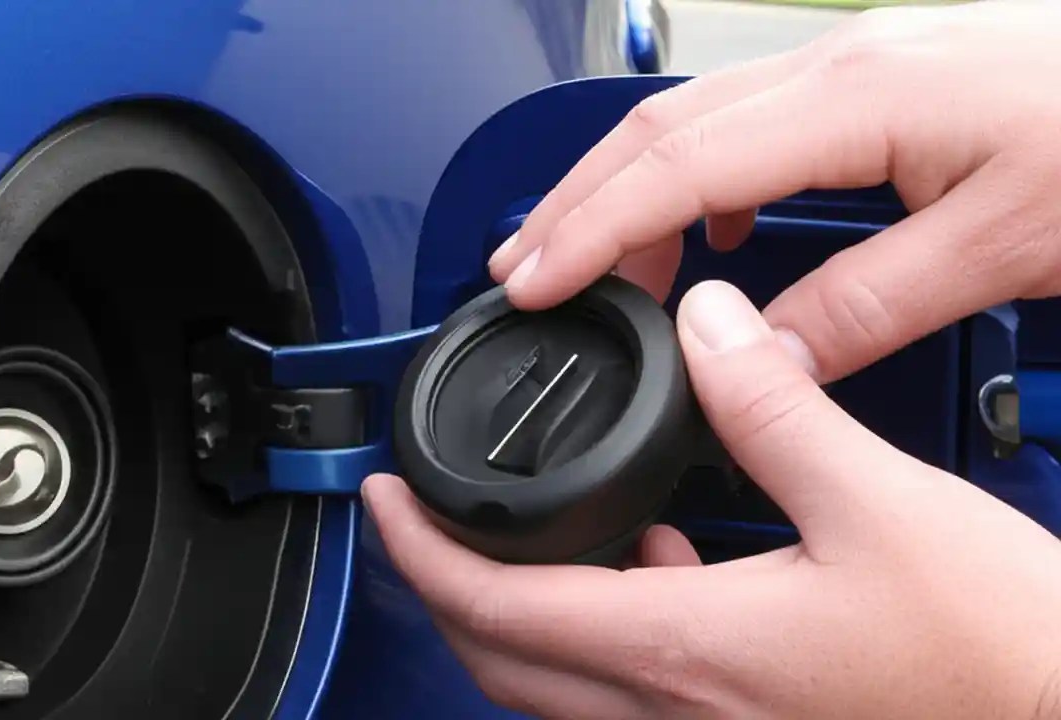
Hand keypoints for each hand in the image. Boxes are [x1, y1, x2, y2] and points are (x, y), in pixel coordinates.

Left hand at [363, 281, 1060, 718]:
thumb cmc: (995, 661)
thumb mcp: (879, 507)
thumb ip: (774, 408)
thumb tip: (710, 326)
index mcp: (686, 646)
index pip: (494, 605)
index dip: (419, 548)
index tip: (382, 497)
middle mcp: (677, 712)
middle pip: (501, 660)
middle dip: (446, 583)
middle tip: (427, 516)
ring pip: (557, 685)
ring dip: (521, 610)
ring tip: (531, 527)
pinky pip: (629, 694)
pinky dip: (605, 627)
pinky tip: (658, 563)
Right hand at [487, 0, 1060, 383]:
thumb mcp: (1003, 245)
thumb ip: (867, 305)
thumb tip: (764, 358)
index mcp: (859, 98)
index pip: (681, 164)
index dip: (594, 226)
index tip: (534, 282)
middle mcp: (837, 66)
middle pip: (662, 129)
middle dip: (576, 202)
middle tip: (522, 275)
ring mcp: (850, 65)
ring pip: (694, 123)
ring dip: (623, 191)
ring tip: (583, 264)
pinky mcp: (870, 82)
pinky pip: (745, 126)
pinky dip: (694, 185)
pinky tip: (699, 236)